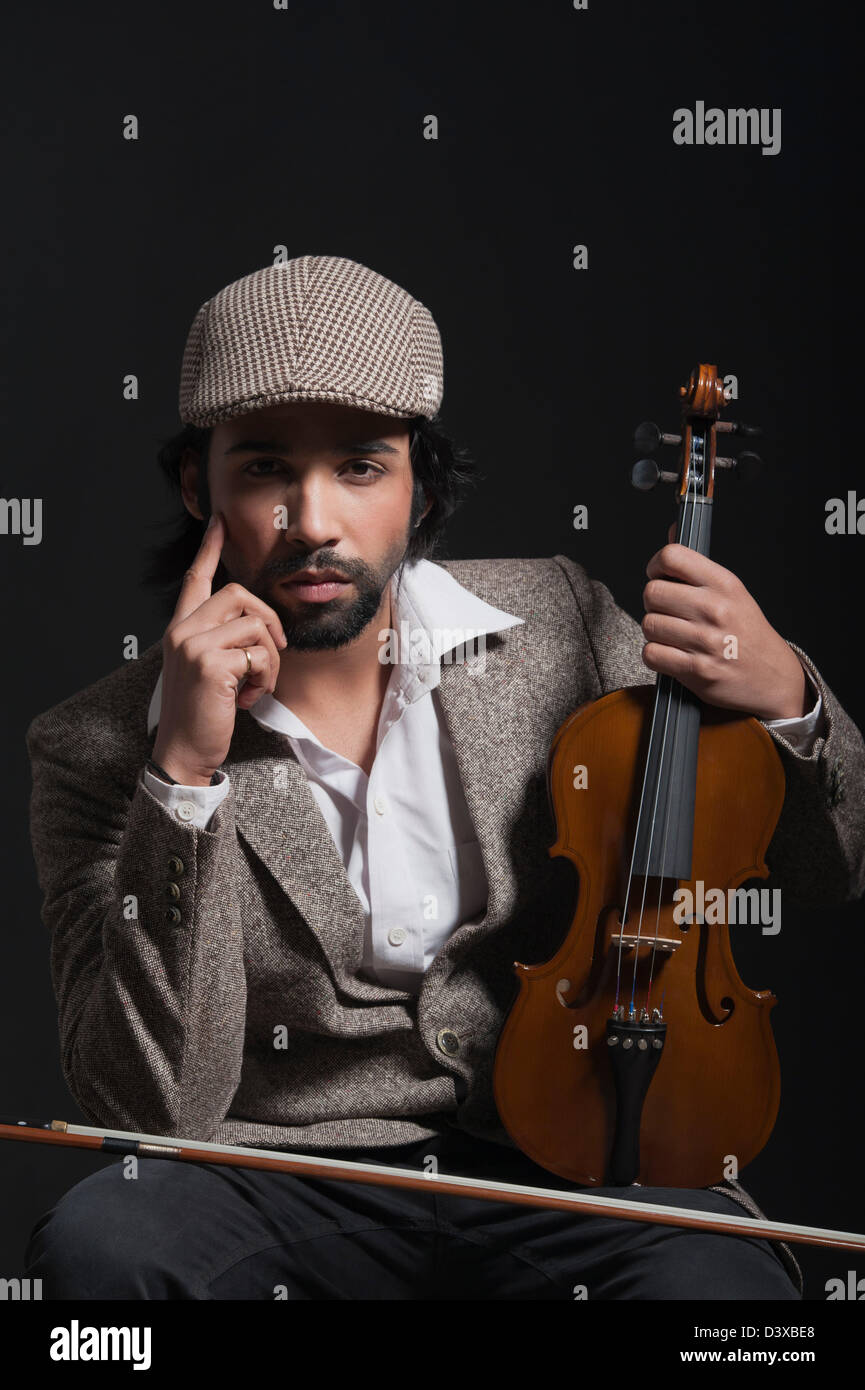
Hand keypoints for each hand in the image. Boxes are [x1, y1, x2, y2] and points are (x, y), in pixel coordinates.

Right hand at [152, 513, 287, 783]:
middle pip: (240, 594)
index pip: (196, 578)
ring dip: (270, 660)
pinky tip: (247, 698)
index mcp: (180, 628)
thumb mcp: (208, 670)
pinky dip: (265, 678)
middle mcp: (182, 630)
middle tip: (272, 654)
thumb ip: (222, 642)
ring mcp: (194, 645)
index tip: (220, 522)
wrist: (184, 751)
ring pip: (257, 625)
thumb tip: (261, 626)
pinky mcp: (212, 664)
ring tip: (255, 685)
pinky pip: (261, 654)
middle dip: (269, 622)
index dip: (210, 548)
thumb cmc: (202, 714)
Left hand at [640, 532, 807, 719]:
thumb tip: (671, 531)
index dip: (656, 566)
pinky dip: (656, 656)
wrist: (773, 677)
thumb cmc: (749, 634)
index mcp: (724, 584)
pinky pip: (652, 654)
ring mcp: (705, 640)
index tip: (659, 576)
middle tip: (668, 612)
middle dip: (654, 604)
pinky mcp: (696, 670)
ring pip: (649, 624)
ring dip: (655, 632)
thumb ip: (697, 566)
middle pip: (652, 592)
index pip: (671, 556)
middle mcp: (715, 609)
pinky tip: (672, 654)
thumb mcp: (732, 592)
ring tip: (674, 635)